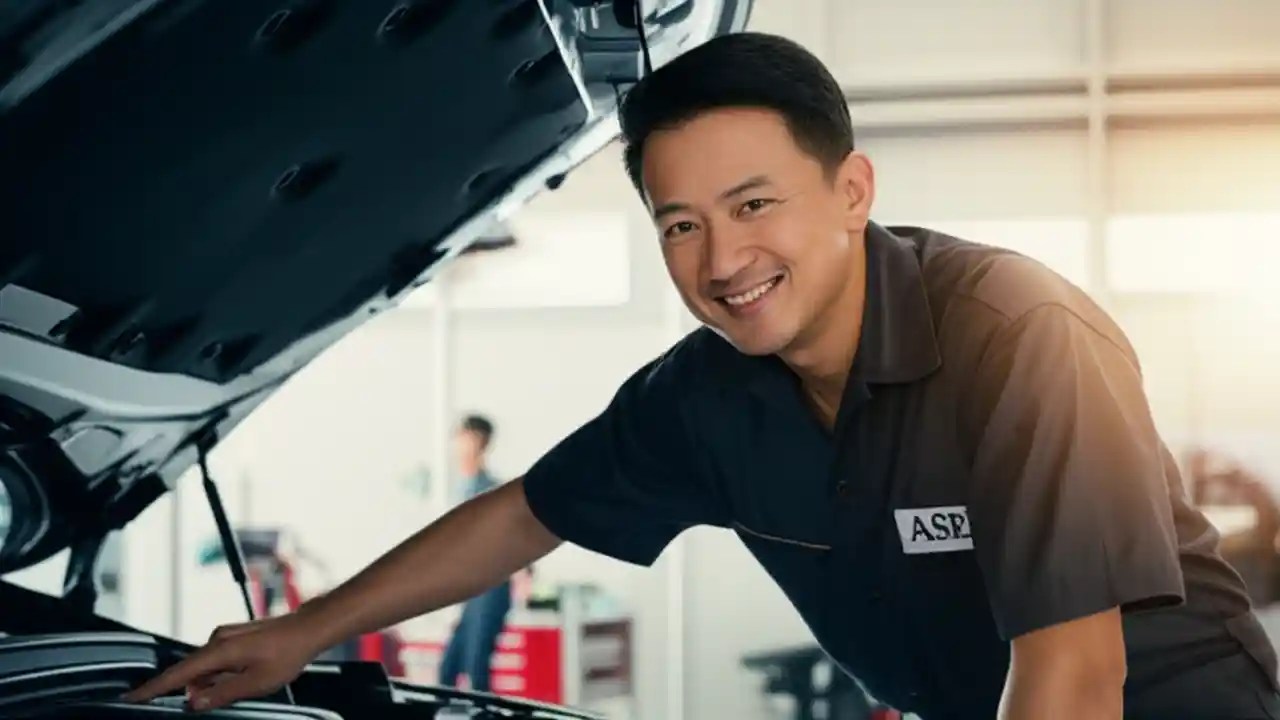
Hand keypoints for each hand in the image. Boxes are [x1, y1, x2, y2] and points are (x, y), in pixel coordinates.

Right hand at [123, 612, 324, 710]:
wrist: (308, 629)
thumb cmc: (287, 654)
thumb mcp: (255, 683)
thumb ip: (222, 694)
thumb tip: (193, 702)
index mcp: (220, 651)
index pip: (177, 674)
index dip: (154, 688)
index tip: (133, 698)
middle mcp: (218, 639)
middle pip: (190, 671)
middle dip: (192, 691)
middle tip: (210, 702)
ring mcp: (226, 636)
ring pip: (205, 666)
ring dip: (211, 682)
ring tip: (243, 686)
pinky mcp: (234, 637)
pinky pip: (217, 659)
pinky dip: (220, 673)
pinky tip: (242, 678)